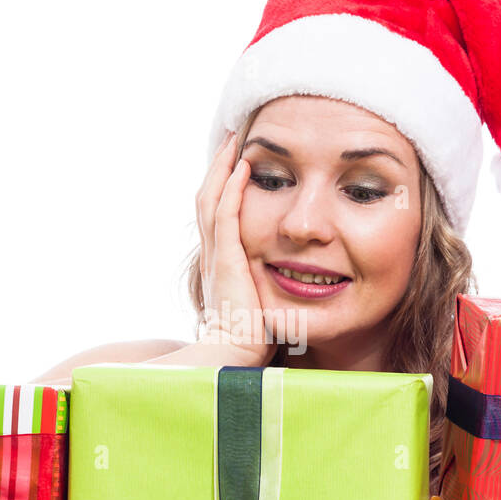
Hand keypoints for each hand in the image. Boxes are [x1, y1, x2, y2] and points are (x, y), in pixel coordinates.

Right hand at [195, 130, 275, 365]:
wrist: (233, 358)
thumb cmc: (250, 341)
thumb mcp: (258, 305)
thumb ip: (266, 287)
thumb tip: (294, 281)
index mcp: (218, 264)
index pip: (216, 216)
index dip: (223, 187)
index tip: (237, 163)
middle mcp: (212, 256)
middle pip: (207, 199)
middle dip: (219, 168)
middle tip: (231, 140)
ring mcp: (216, 257)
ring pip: (212, 200)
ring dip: (224, 168)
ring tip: (235, 141)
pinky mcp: (226, 261)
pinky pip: (226, 215)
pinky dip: (233, 189)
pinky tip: (245, 168)